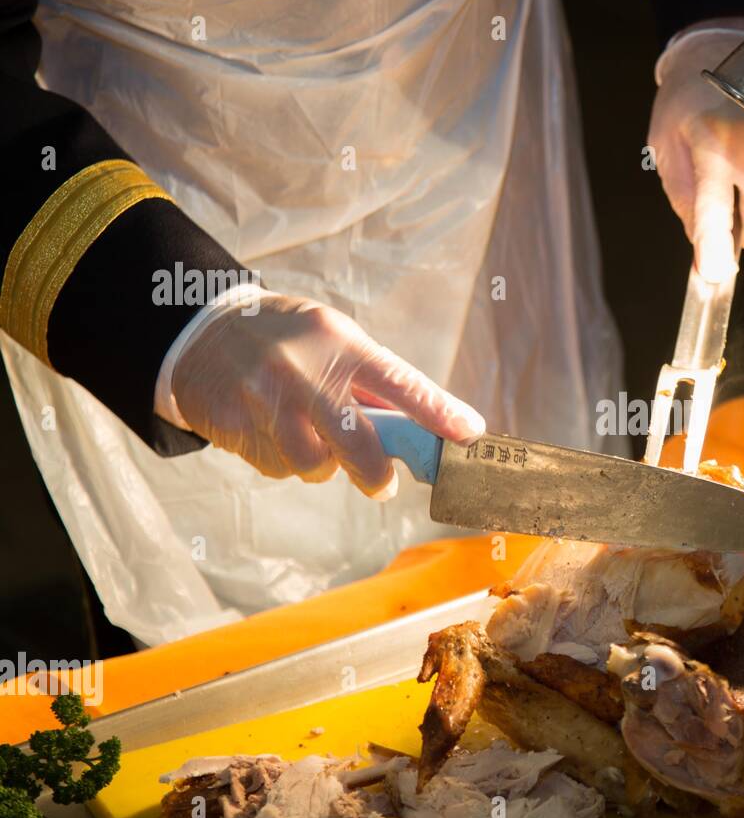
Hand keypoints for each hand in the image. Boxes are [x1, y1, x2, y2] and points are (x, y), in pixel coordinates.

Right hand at [172, 293, 484, 498]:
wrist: (200, 332)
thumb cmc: (285, 340)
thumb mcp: (333, 341)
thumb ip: (373, 384)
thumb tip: (425, 426)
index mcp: (340, 343)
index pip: (400, 381)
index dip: (438, 411)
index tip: (469, 433)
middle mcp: (305, 369)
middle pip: (357, 441)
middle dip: (375, 474)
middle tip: (383, 485)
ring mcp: (266, 397)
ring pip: (313, 463)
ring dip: (320, 466)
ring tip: (310, 442)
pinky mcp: (234, 422)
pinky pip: (276, 465)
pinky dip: (283, 460)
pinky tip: (271, 432)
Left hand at [648, 21, 743, 281]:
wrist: (719, 54)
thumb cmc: (685, 103)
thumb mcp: (666, 150)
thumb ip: (685, 201)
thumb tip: (704, 249)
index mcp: (713, 145)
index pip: (715, 206)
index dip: (714, 243)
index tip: (714, 273)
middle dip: (741, 229)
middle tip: (719, 213)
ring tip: (729, 167)